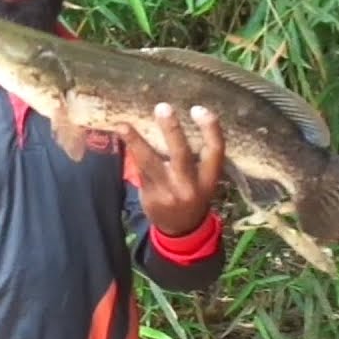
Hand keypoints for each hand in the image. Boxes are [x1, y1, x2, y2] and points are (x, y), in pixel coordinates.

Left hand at [116, 102, 224, 236]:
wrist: (182, 230)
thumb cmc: (193, 194)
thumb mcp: (203, 180)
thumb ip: (196, 157)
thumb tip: (175, 121)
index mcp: (209, 179)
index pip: (216, 151)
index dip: (210, 129)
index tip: (198, 109)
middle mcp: (190, 186)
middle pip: (182, 154)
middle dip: (172, 130)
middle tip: (162, 107)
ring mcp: (169, 192)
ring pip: (151, 163)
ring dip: (136, 142)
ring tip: (123, 125)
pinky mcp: (151, 196)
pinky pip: (140, 170)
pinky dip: (131, 151)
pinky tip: (122, 136)